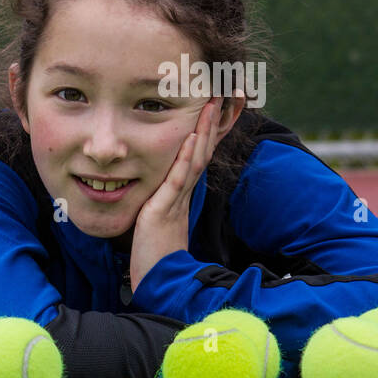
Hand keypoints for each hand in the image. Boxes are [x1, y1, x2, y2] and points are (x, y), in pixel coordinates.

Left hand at [128, 97, 223, 291]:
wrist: (158, 284)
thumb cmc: (153, 256)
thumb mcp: (156, 220)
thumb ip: (159, 202)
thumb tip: (156, 189)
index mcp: (182, 192)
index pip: (198, 153)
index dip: (208, 129)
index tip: (216, 104)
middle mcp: (184, 192)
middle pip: (203, 149)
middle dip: (213, 122)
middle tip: (225, 93)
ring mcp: (177, 199)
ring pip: (195, 158)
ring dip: (203, 130)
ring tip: (210, 103)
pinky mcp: (166, 209)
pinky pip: (178, 178)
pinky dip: (186, 156)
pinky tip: (192, 137)